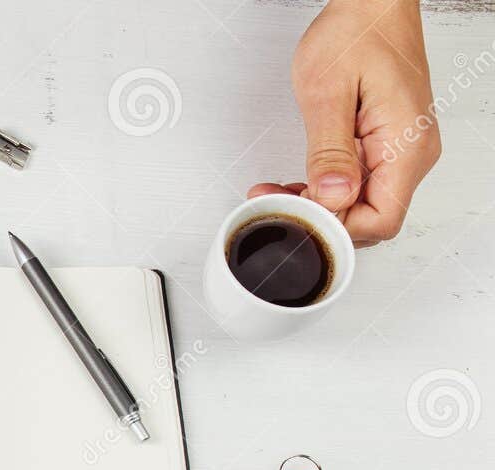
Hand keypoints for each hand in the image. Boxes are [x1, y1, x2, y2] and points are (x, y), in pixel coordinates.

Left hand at [249, 0, 439, 245]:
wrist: (372, 4)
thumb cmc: (356, 32)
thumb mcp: (327, 93)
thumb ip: (329, 151)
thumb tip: (332, 195)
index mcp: (405, 144)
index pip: (380, 220)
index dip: (336, 226)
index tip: (298, 214)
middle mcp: (411, 152)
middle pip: (371, 218)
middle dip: (322, 218)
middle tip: (279, 204)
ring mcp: (401, 148)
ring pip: (361, 203)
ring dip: (319, 205)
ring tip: (278, 192)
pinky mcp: (386, 143)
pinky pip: (359, 182)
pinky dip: (326, 188)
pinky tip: (297, 183)